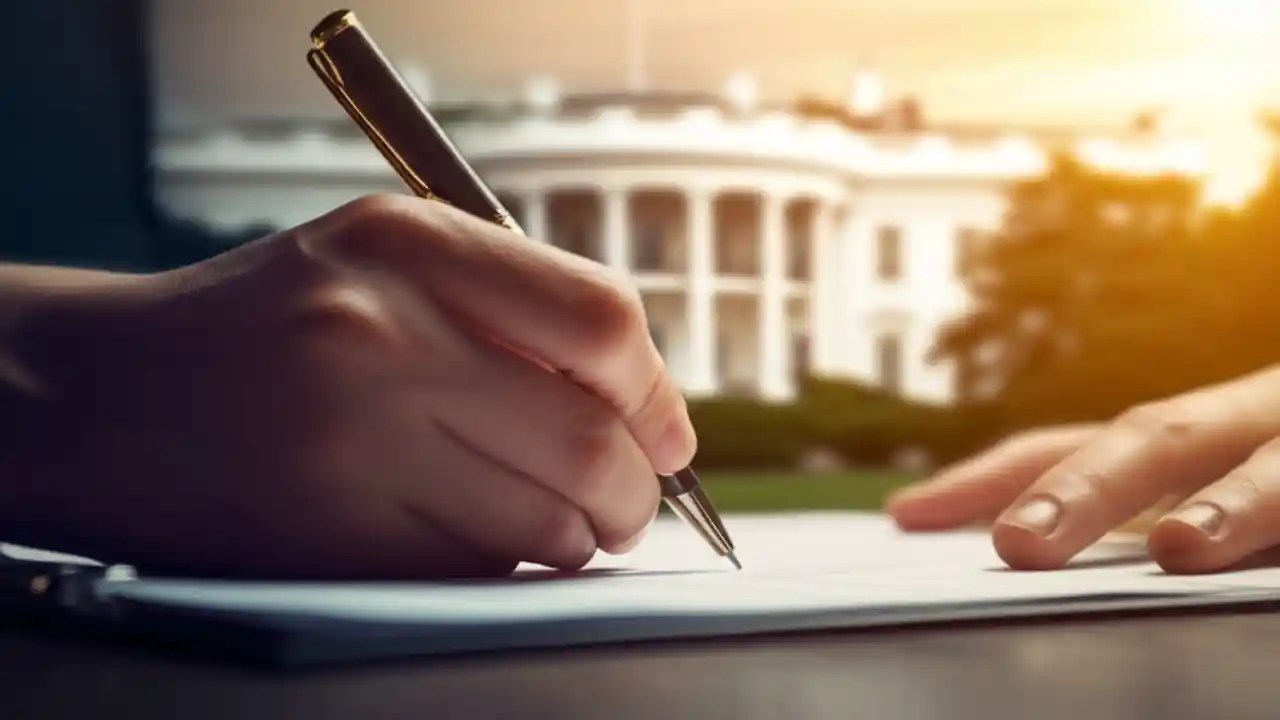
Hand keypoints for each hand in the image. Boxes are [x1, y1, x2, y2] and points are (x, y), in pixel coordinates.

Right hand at [0, 195, 694, 578]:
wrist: (106, 395)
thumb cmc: (266, 327)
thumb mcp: (385, 262)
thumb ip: (513, 309)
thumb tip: (647, 406)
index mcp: (409, 245)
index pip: (602, 324)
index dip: (657, 393)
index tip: (665, 434)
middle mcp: (383, 333)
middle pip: (592, 440)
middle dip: (637, 491)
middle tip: (630, 503)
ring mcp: (353, 438)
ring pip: (547, 523)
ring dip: (579, 536)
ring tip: (559, 522)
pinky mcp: (330, 534)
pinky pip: (480, 570)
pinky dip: (511, 566)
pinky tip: (484, 538)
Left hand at [886, 366, 1279, 572]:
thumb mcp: (1214, 461)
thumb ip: (1126, 495)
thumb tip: (980, 525)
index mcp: (1204, 426)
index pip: (1082, 439)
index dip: (997, 470)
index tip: (912, 514)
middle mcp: (1258, 418)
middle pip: (1164, 439)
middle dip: (1087, 487)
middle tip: (1018, 545)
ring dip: (1236, 505)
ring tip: (1182, 550)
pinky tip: (1264, 569)